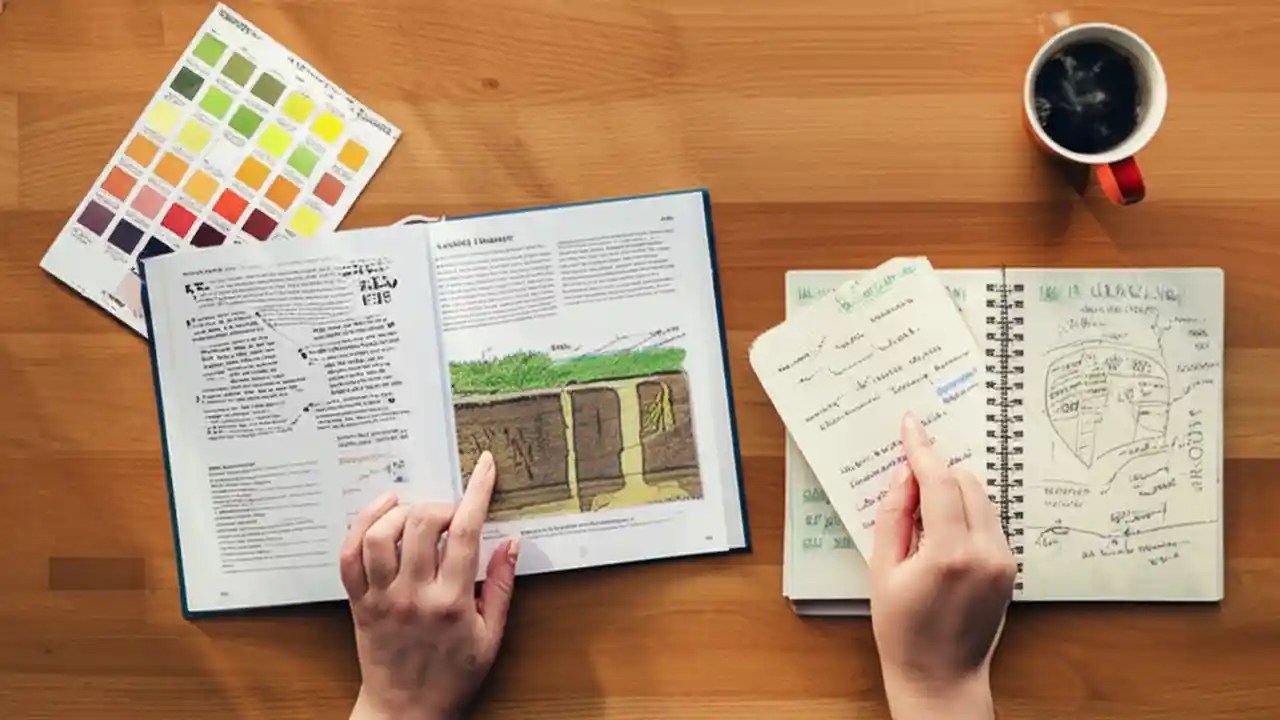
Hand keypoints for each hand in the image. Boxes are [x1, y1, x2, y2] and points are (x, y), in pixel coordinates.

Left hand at [342, 451, 518, 719]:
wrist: (407, 713)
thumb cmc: (454, 677)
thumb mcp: (492, 636)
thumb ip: (502, 586)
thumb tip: (512, 541)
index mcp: (452, 602)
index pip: (466, 533)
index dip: (477, 492)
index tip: (484, 467)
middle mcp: (414, 595)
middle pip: (421, 525)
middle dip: (440, 505)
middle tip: (451, 514)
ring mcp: (382, 598)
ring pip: (380, 536)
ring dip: (399, 512)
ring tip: (414, 511)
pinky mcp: (359, 603)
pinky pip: (349, 556)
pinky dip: (360, 527)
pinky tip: (379, 515)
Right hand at [869, 414, 1016, 719]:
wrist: (940, 677)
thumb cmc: (903, 630)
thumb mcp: (882, 570)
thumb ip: (893, 515)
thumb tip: (904, 475)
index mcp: (948, 553)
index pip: (939, 482)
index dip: (922, 449)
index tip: (910, 426)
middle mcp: (985, 553)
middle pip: (967, 481)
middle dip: (938, 471)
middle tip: (908, 479)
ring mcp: (1003, 561)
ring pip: (982, 498)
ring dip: (952, 492)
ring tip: (922, 514)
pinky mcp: (1010, 568)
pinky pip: (989, 521)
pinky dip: (965, 514)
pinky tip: (941, 534)